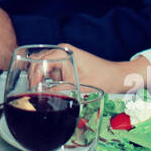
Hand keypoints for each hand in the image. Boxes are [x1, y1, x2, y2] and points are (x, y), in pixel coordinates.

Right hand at [26, 47, 149, 92]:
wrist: (119, 77)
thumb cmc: (105, 78)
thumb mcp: (82, 87)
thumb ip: (61, 92)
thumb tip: (43, 99)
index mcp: (63, 51)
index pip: (39, 61)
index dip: (33, 76)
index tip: (31, 90)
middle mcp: (61, 52)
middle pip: (37, 63)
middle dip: (33, 78)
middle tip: (32, 94)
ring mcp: (62, 58)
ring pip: (41, 69)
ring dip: (38, 81)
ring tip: (38, 96)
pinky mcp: (64, 67)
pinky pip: (49, 73)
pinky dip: (45, 83)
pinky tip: (46, 94)